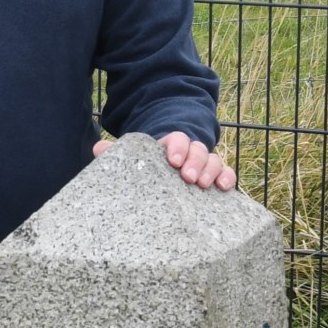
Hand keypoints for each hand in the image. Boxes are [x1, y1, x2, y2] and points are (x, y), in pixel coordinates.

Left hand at [92, 133, 235, 189]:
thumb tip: (99, 149)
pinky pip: (226, 174)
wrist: (167, 169)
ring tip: (203, 185)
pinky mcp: (215, 179)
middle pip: (198, 149)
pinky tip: (224, 188)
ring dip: (211, 170)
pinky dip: (228, 178)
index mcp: (170, 145)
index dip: (177, 147)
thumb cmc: (149, 166)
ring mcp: (204, 165)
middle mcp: (190, 153)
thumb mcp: (134, 159)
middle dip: (195, 161)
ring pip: (214, 160)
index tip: (173, 160)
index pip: (177, 139)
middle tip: (187, 177)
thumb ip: (118, 154)